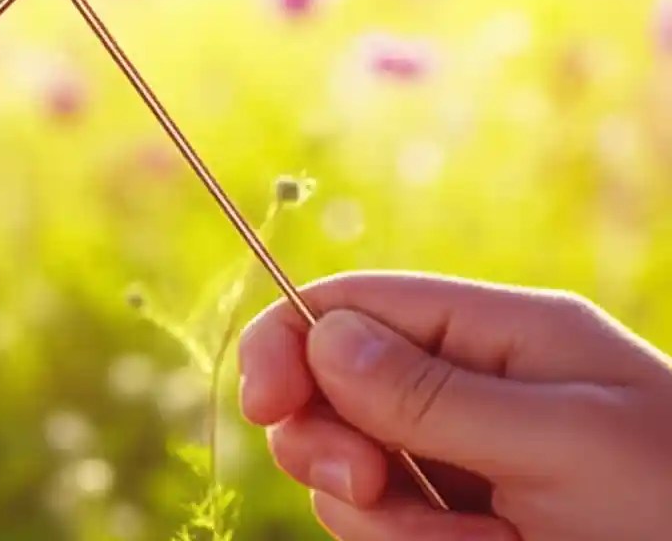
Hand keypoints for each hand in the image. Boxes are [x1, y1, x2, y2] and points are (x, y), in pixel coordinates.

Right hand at [237, 272, 671, 540]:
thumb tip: (322, 336)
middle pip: (334, 394)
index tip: (262, 403)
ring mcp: (465, 462)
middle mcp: (473, 389)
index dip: (290, 341)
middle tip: (369, 491)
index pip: (358, 306)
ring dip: (391, 524)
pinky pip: (388, 533)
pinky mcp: (464, 525)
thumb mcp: (563, 445)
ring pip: (354, 477)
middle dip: (333, 445)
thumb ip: (435, 394)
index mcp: (503, 334)